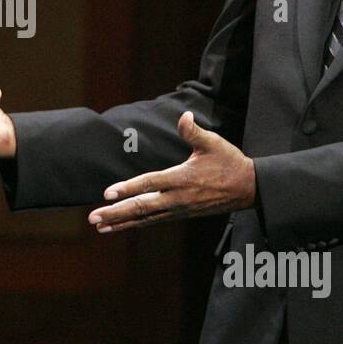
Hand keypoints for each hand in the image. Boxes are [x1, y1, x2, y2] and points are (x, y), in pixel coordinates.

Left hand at [88, 111, 254, 232]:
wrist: (249, 189)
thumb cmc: (230, 162)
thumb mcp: (213, 143)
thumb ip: (194, 131)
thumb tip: (184, 116)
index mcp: (183, 178)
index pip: (150, 184)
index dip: (128, 189)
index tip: (107, 194)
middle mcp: (178, 198)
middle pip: (142, 207)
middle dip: (116, 213)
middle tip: (93, 218)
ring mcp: (179, 209)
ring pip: (146, 218)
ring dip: (122, 222)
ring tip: (100, 226)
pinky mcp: (181, 214)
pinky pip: (154, 220)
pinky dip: (136, 224)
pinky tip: (122, 225)